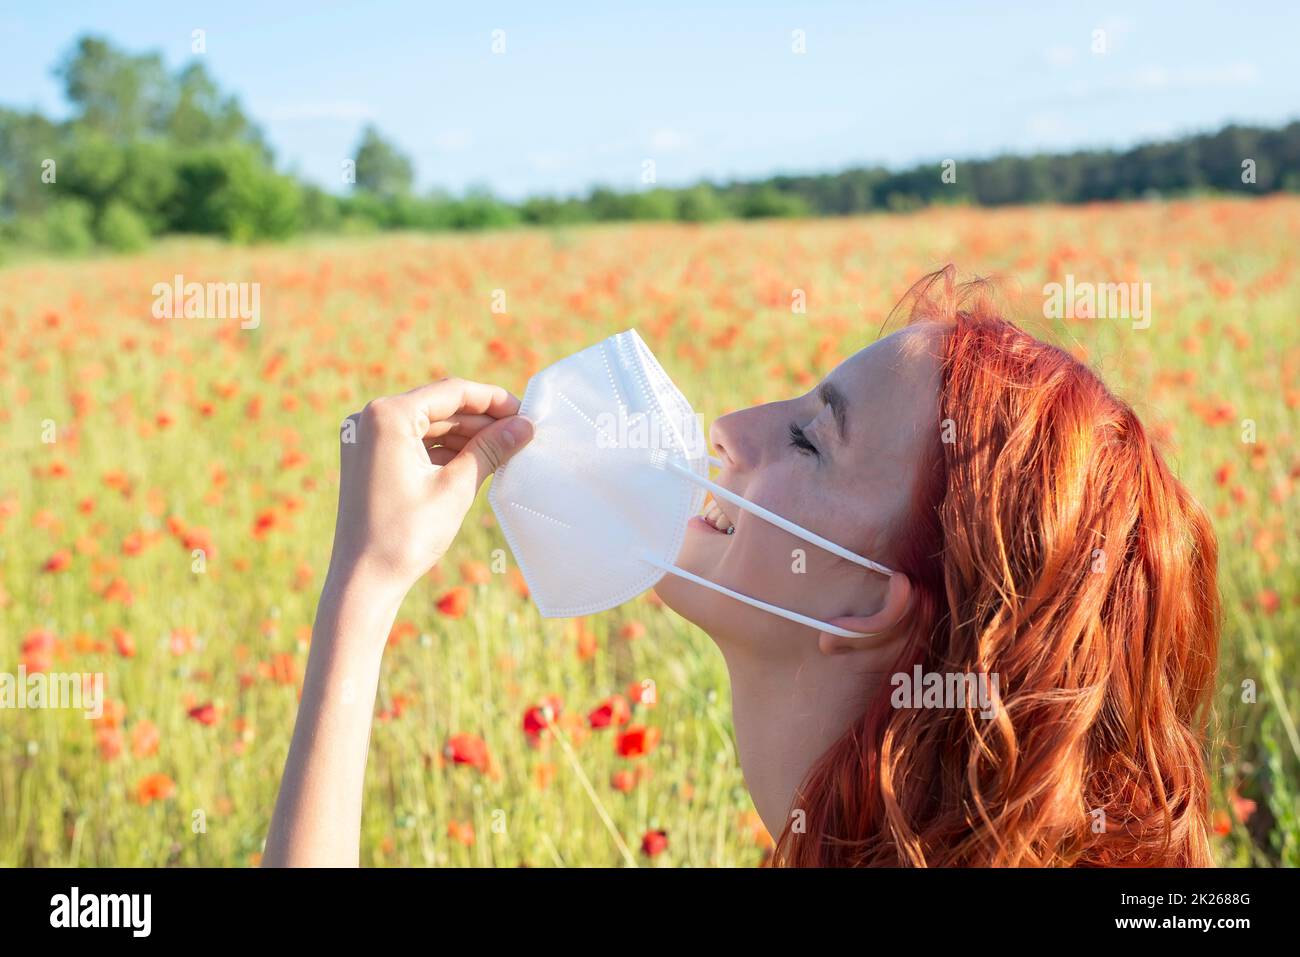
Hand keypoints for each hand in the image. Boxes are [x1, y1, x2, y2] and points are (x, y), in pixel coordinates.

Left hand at [327, 377, 532, 599]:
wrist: (364, 580)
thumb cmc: (406, 535)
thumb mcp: (457, 487)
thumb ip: (491, 449)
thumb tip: (524, 426)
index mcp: (387, 416)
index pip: (452, 392)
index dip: (494, 400)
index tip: (525, 412)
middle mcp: (370, 418)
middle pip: (440, 407)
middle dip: (481, 420)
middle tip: (521, 433)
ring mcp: (366, 438)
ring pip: (428, 425)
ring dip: (466, 436)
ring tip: (504, 450)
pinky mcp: (368, 458)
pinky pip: (413, 443)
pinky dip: (444, 450)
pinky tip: (476, 461)